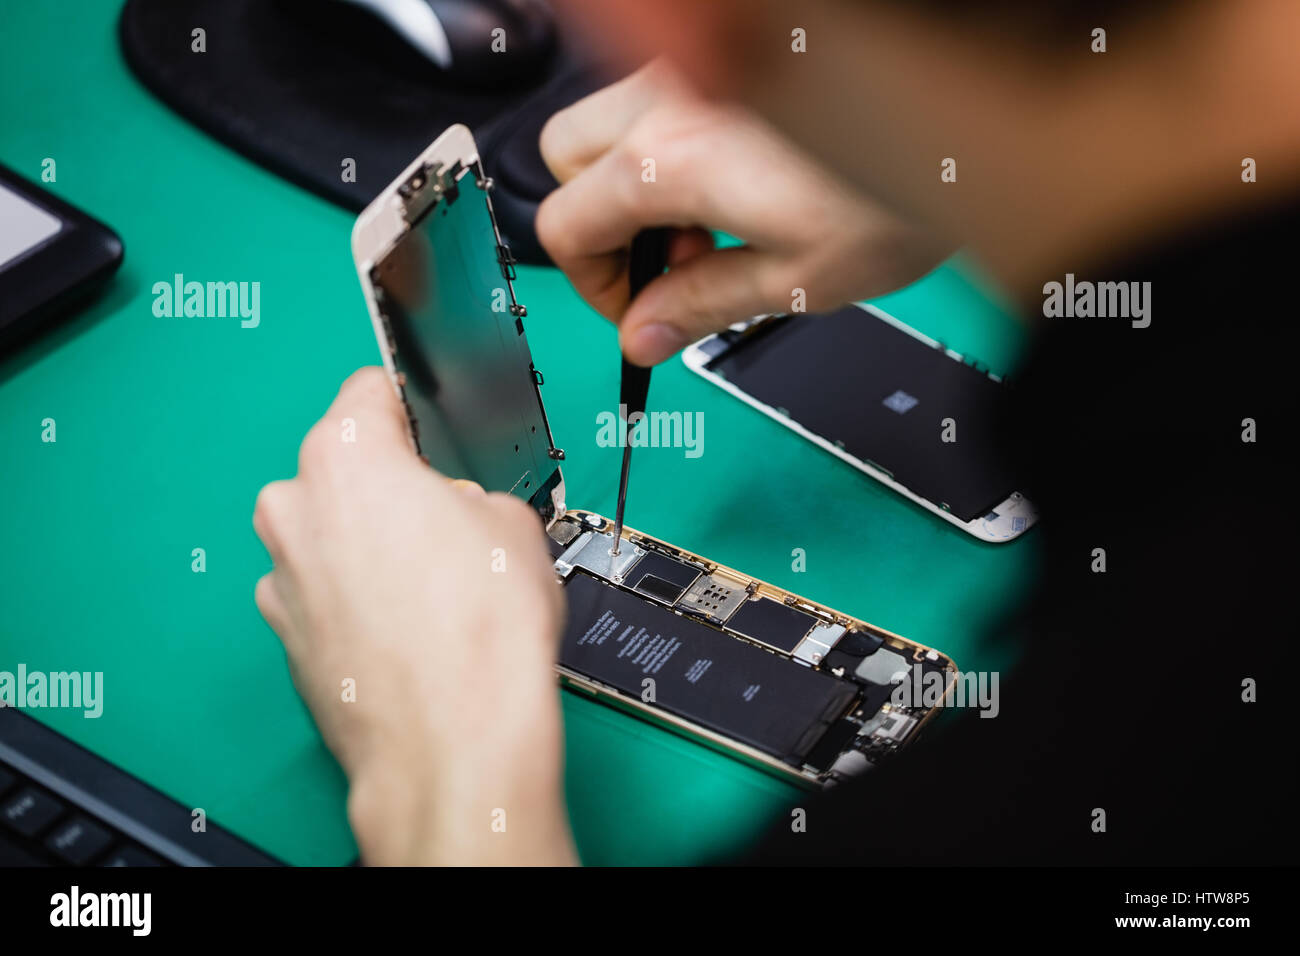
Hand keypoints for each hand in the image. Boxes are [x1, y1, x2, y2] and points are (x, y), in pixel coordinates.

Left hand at [253, 368, 575, 865]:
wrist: (455, 741)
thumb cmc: (484, 629)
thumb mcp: (513, 520)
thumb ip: (469, 492)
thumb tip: (455, 508)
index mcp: (345, 455)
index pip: (368, 389)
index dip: (410, 406)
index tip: (429, 423)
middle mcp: (294, 508)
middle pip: (344, 468)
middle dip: (391, 485)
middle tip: (449, 521)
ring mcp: (282, 578)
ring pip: (330, 535)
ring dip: (371, 546)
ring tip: (436, 588)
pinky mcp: (286, 639)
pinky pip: (324, 594)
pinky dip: (358, 601)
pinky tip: (411, 630)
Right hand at [536, 61, 947, 365]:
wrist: (979, 125)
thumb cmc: (904, 194)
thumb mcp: (797, 279)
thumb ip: (702, 306)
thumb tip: (642, 336)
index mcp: (671, 163)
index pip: (564, 224)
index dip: (592, 286)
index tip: (638, 311)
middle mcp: (673, 97)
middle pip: (566, 154)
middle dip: (595, 215)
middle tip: (663, 264)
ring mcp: (702, 70)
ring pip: (613, 120)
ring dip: (635, 180)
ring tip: (709, 226)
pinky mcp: (737, 63)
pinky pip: (667, 100)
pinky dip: (674, 148)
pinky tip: (736, 185)